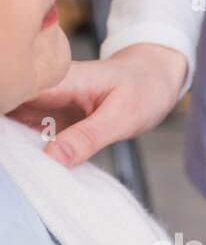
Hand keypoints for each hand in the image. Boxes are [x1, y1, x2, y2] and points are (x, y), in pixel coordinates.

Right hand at [7, 43, 186, 167]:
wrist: (151, 80)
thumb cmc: (141, 91)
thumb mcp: (121, 118)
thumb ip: (88, 138)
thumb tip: (53, 157)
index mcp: (58, 80)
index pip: (14, 92)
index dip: (5, 113)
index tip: (8, 143)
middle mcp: (44, 87)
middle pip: (7, 104)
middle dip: (7, 132)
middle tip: (15, 161)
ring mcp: (43, 101)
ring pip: (11, 119)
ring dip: (13, 141)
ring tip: (19, 164)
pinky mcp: (48, 115)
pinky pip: (25, 130)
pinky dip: (24, 145)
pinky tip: (29, 162)